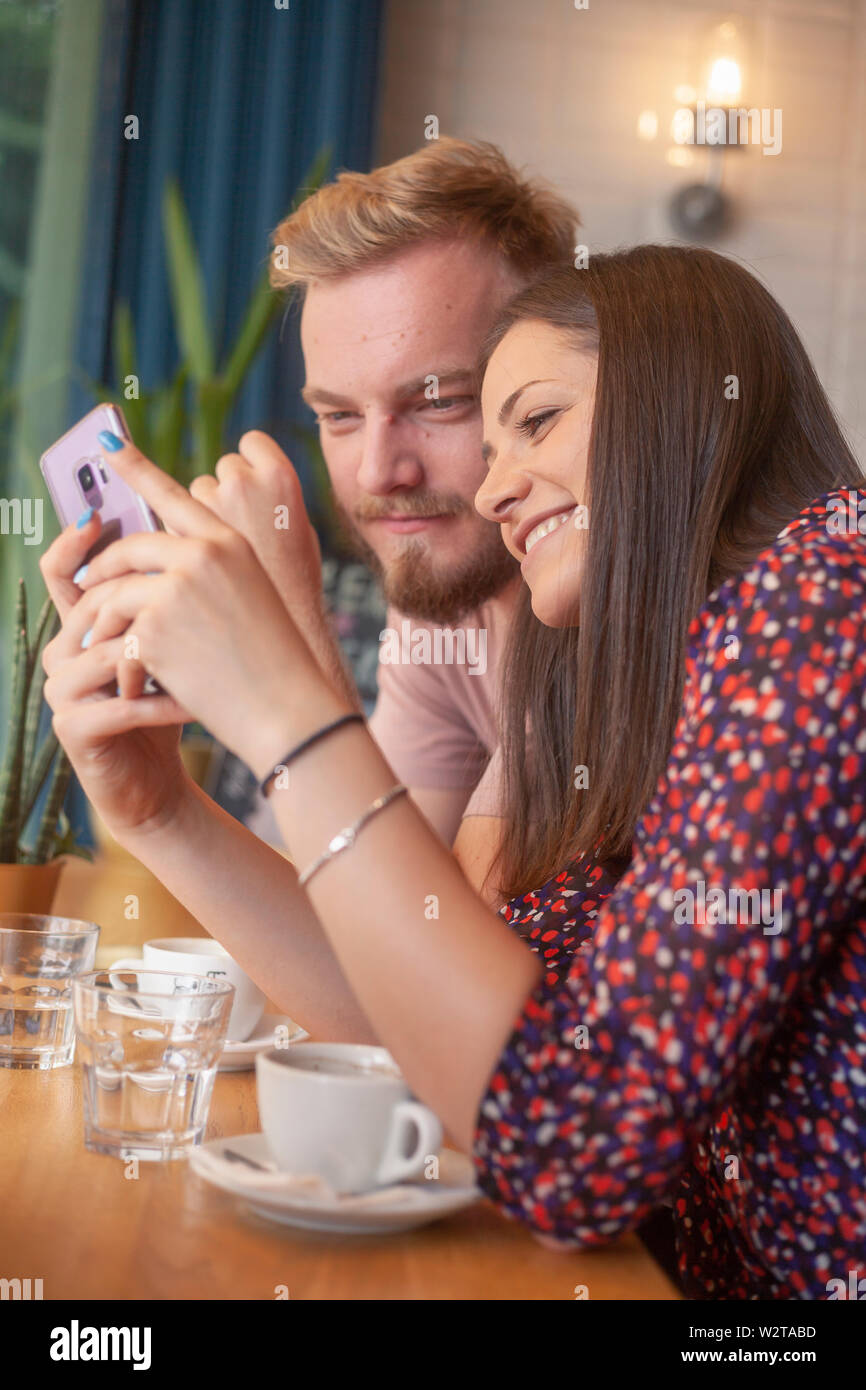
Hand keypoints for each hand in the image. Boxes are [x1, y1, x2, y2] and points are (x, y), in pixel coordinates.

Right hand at [40, 512, 190, 844]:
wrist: (160, 780)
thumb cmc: (166, 706)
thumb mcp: (168, 646)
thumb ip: (163, 600)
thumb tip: (185, 533)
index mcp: (79, 628)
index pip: (64, 573)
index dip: (74, 543)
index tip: (101, 514)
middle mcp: (60, 655)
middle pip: (87, 608)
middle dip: (138, 602)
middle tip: (183, 590)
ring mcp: (61, 693)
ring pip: (103, 652)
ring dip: (158, 654)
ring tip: (204, 653)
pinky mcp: (74, 730)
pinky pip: (119, 703)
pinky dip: (162, 702)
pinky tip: (197, 701)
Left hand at [72, 435, 346, 774]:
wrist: (287, 709)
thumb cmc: (275, 662)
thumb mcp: (252, 597)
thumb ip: (210, 569)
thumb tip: (157, 562)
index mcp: (230, 543)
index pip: (172, 495)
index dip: (136, 468)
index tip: (107, 445)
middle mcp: (203, 554)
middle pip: (130, 547)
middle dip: (101, 571)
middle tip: (88, 589)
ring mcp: (176, 587)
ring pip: (113, 591)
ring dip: (102, 620)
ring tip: (106, 646)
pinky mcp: (154, 625)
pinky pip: (115, 633)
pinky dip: (118, 660)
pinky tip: (132, 682)